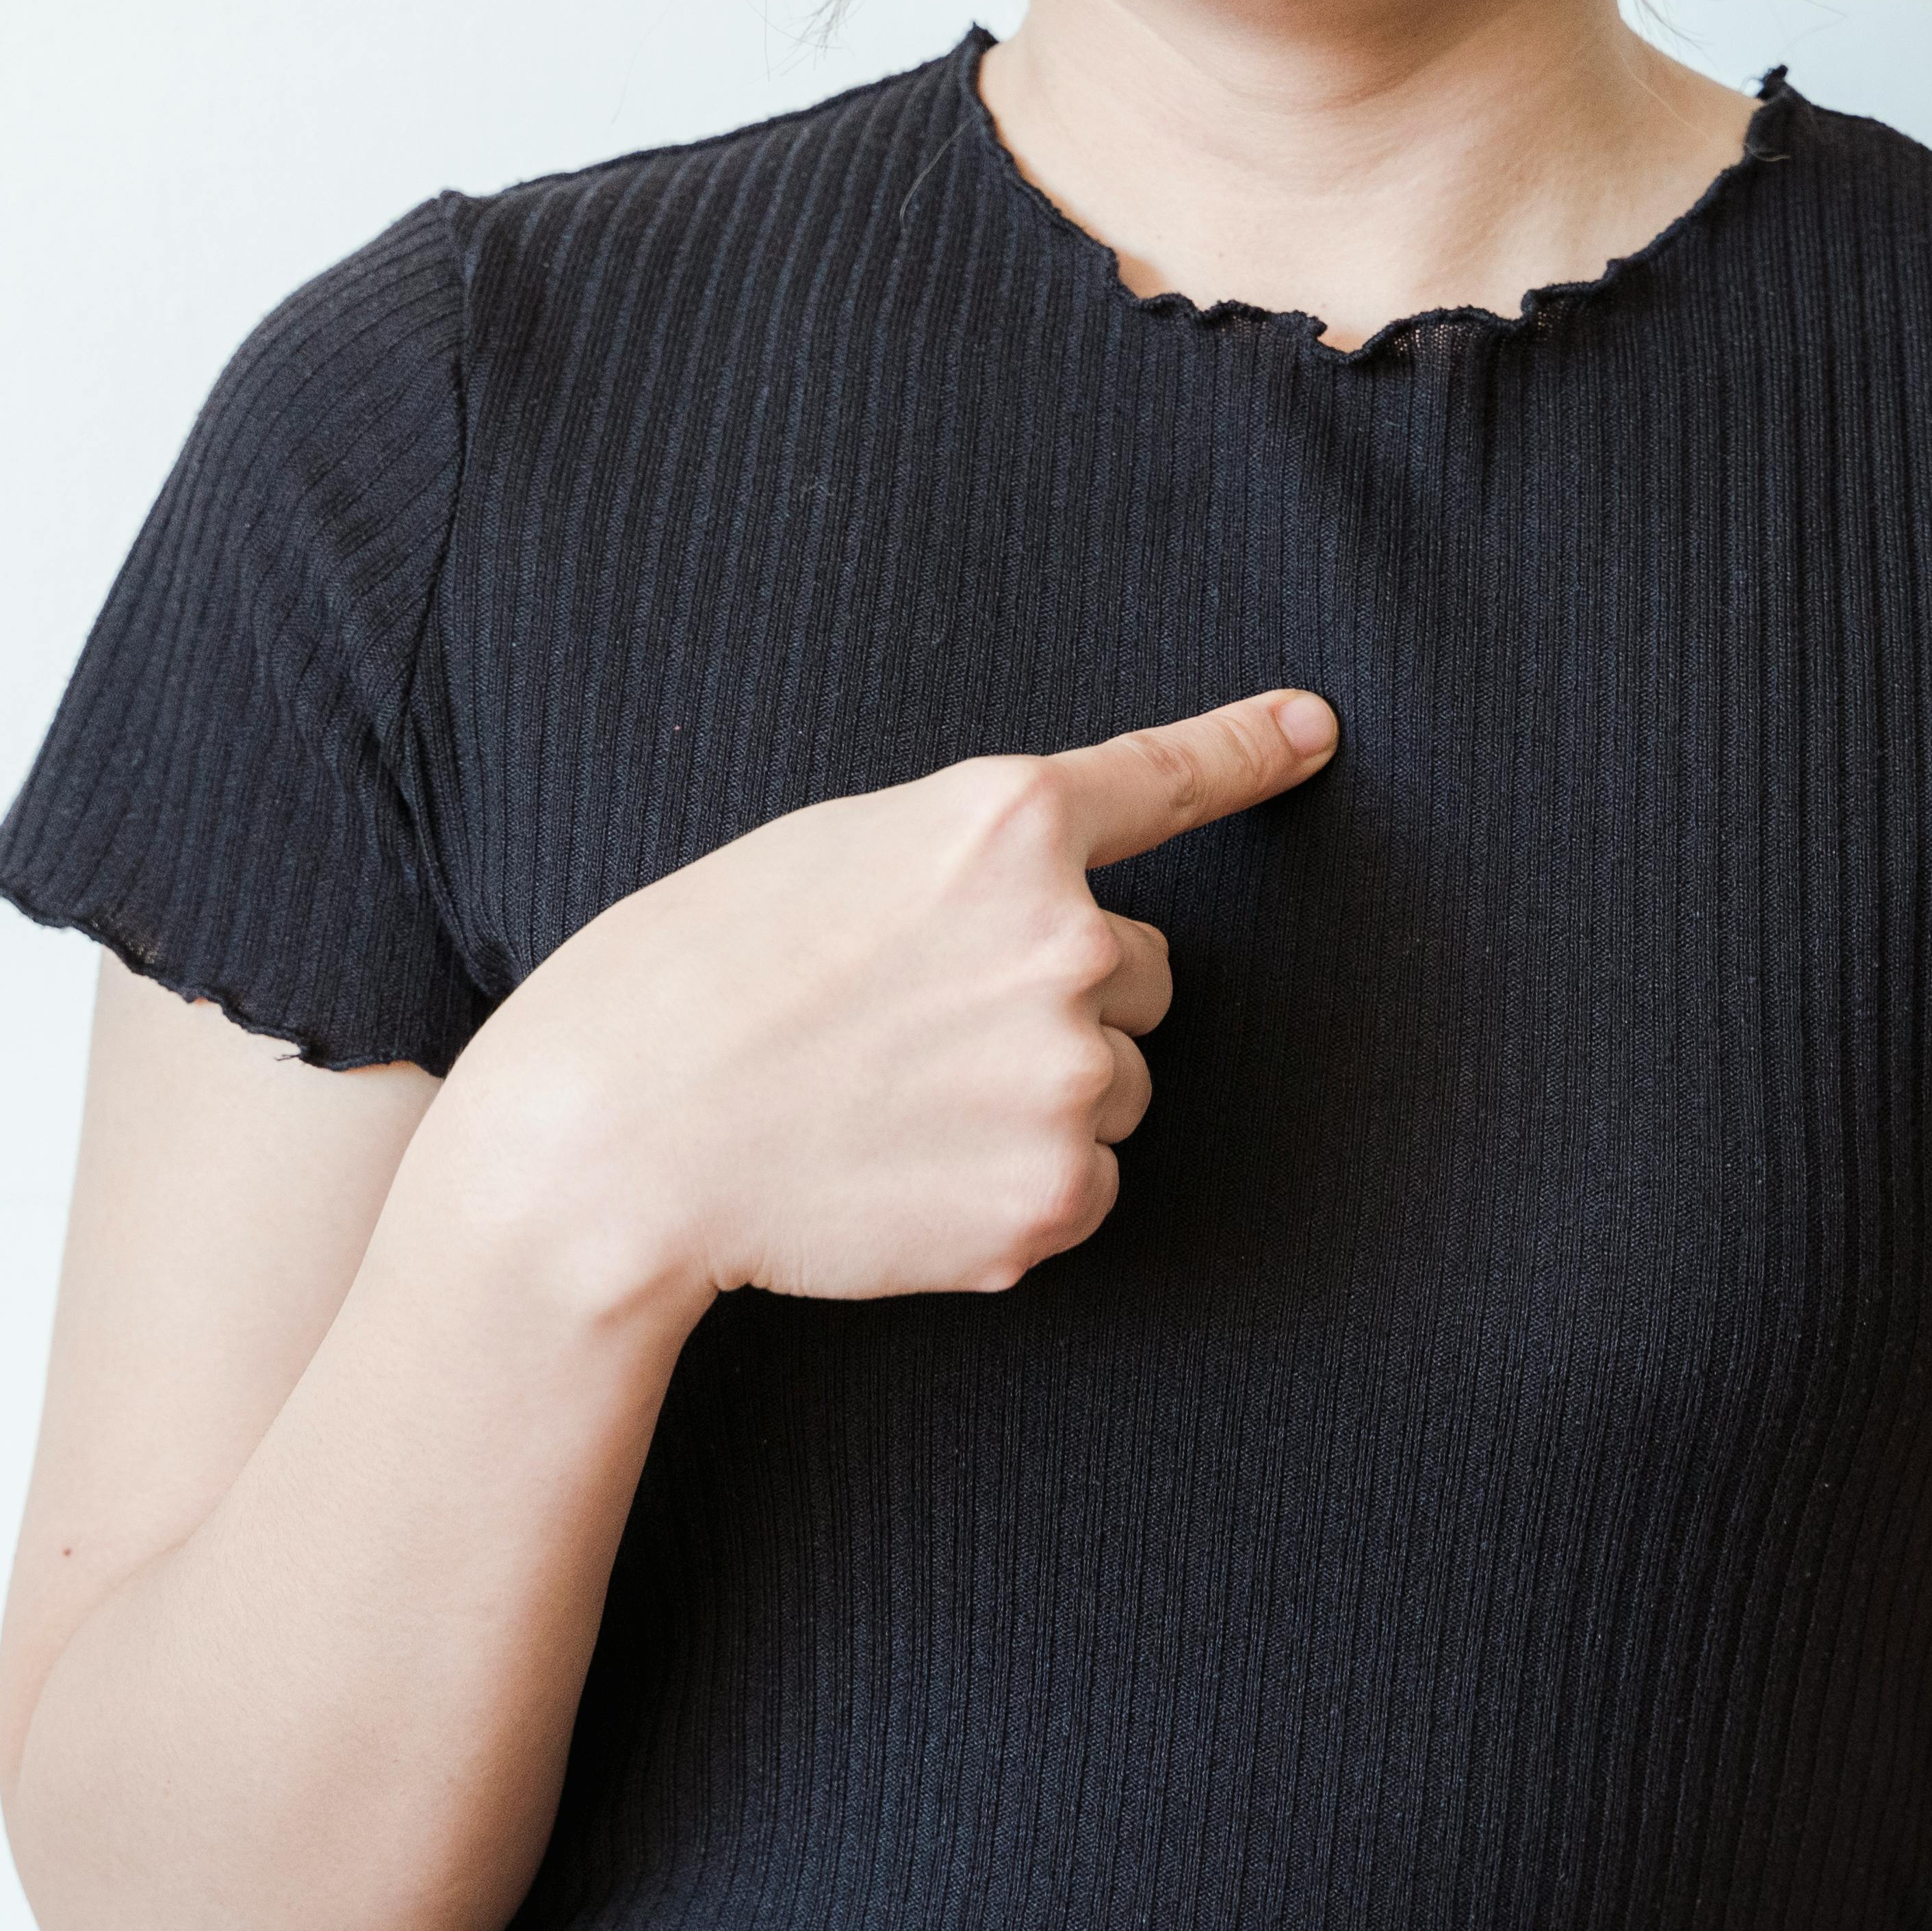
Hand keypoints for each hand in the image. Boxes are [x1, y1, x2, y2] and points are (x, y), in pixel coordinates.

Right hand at [437, 689, 1340, 1303]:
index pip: (1164, 781)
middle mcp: (1065, 940)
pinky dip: (1014, 1188)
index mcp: (1004, 823)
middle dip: (1056, 994)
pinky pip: (1084, 1185)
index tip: (1312, 732)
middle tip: (915, 1025)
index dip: (1247, 751)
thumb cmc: (697, 980)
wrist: (619, 1141)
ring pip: (1115, 1082)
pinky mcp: (1053, 1198)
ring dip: (1039, 1095)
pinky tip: (903, 1175)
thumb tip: (1064, 928)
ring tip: (894, 1104)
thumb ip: (970, 867)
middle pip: (1136, 971)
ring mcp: (1069, 1078)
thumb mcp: (835, 854)